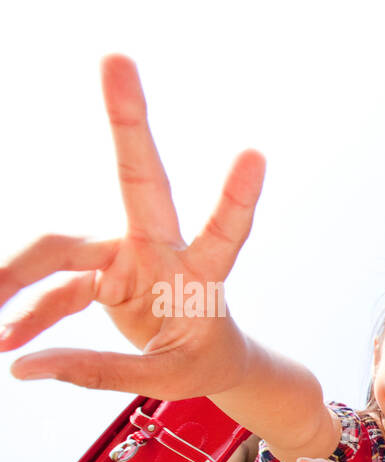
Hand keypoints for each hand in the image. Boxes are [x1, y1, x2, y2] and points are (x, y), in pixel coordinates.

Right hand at [0, 55, 264, 398]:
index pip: (224, 230)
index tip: (255, 154)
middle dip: (127, 118)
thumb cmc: (203, 360)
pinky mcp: (101, 268)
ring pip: (61, 248)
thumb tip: (22, 364)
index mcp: (201, 272)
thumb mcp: (166, 378)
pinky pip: (53, 288)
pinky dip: (27, 314)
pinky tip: (7, 341)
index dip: (236, 195)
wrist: (212, 360)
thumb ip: (102, 372)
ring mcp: (126, 252)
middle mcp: (161, 247)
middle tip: (116, 57)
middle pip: (138, 179)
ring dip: (19, 279)